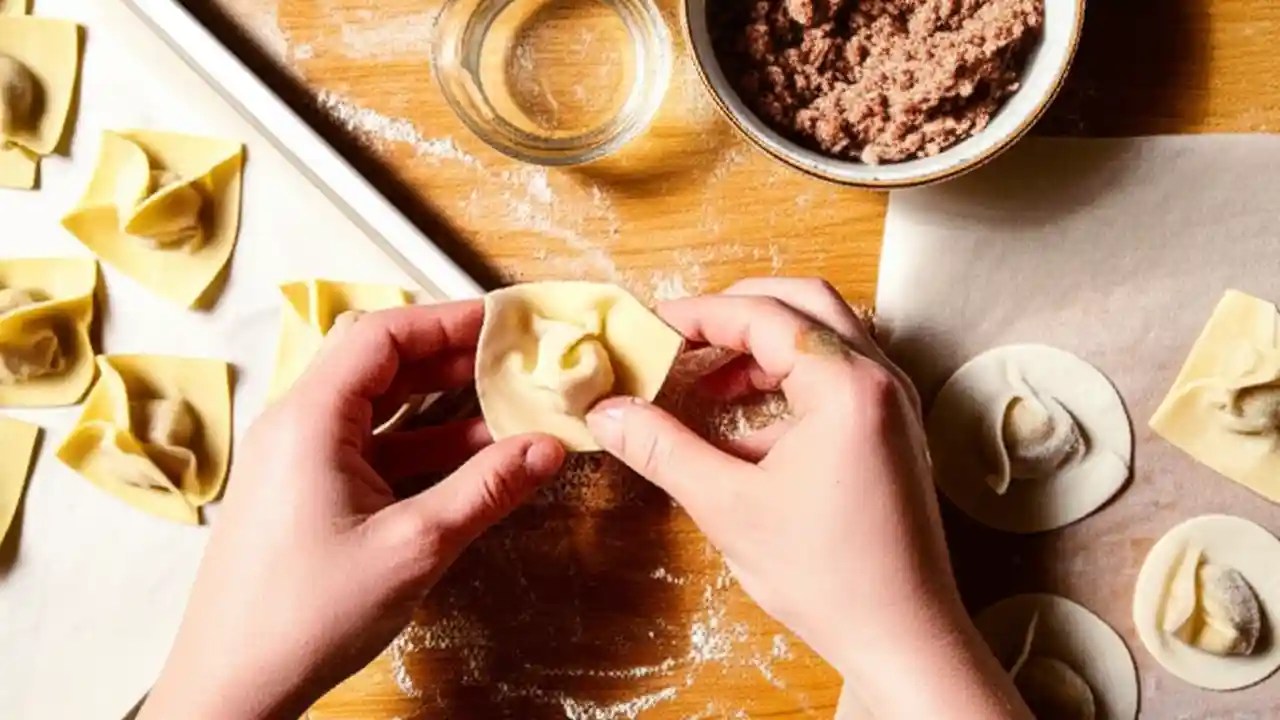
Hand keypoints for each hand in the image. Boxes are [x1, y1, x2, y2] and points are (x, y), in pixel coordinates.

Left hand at [140, 302, 564, 719]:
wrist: (233, 687)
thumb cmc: (306, 615)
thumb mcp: (414, 546)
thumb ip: (486, 489)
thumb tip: (549, 447)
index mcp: (309, 419)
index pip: (380, 334)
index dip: (445, 320)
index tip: (502, 323)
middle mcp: (296, 427)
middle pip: (377, 364)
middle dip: (448, 358)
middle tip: (511, 361)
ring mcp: (298, 462)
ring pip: (377, 409)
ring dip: (438, 406)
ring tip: (503, 408)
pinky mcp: (305, 495)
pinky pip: (369, 450)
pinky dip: (418, 446)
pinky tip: (469, 460)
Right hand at [585, 278, 1029, 719]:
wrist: (902, 635)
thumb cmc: (826, 574)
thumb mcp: (728, 506)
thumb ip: (663, 449)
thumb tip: (609, 414)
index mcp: (846, 386)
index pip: (763, 314)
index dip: (700, 314)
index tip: (654, 328)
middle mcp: (880, 380)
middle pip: (803, 303)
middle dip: (737, 313)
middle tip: (685, 338)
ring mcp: (894, 405)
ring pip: (826, 337)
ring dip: (765, 346)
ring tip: (709, 384)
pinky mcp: (894, 432)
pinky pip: (841, 376)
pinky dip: (792, 380)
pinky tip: (749, 428)